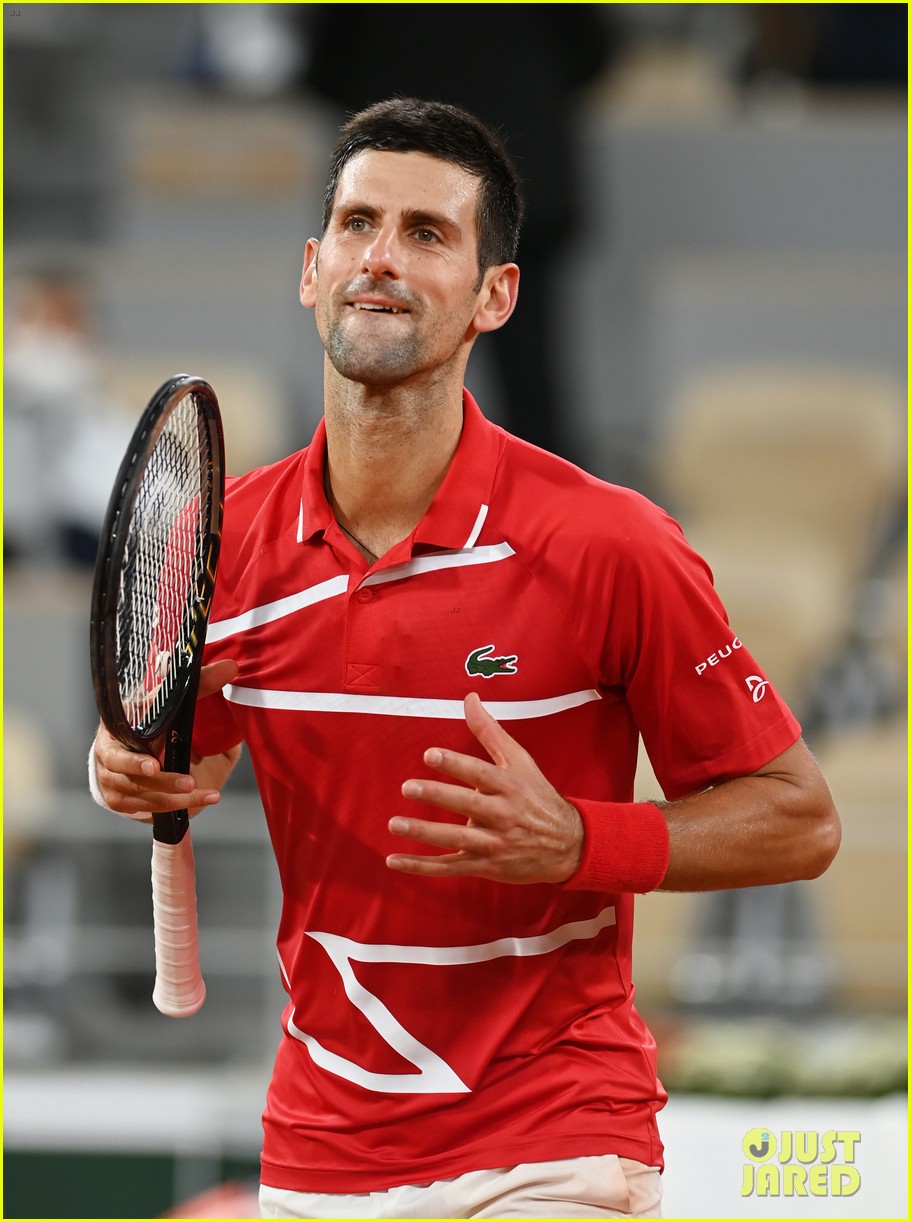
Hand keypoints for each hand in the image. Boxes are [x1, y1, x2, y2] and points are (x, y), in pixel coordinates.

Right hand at [91, 658, 240, 819]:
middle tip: (188, 782)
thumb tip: (231, 667)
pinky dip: (168, 808)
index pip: (126, 733)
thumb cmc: (157, 723)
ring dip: (171, 796)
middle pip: (126, 768)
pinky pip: (141, 808)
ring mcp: (109, 775)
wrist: (136, 751)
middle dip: (160, 779)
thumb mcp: (178, 705)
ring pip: (137, 791)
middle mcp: (108, 747)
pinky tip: (192, 806)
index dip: (138, 749)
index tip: (155, 764)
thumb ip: (201, 686)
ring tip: (203, 793)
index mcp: (120, 719)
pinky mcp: (116, 798)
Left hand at [388, 692, 582, 884]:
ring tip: (395, 823)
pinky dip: (422, 865)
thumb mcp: (520, 761)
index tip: (430, 755)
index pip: (480, 773)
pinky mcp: (485, 865)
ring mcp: (494, 843)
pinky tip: (396, 859)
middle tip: (408, 787)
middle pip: (468, 805)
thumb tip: (470, 698)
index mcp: (509, 786)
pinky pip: (450, 867)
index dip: (455, 763)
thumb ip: (490, 731)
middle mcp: (502, 814)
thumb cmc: (537, 797)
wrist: (568, 846)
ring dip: (424, 832)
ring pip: (456, 838)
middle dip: (438, 796)